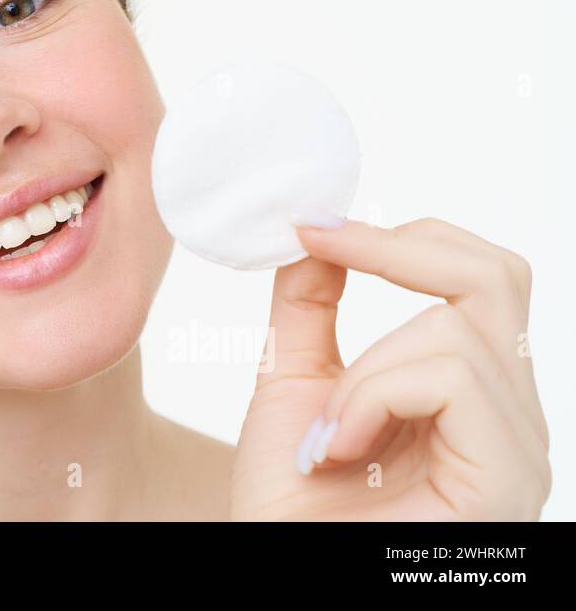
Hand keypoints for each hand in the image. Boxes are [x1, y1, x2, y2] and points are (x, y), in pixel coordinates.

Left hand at [231, 216, 550, 519]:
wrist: (278, 572)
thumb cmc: (294, 502)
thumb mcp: (292, 381)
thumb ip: (309, 305)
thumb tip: (317, 229)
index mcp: (469, 388)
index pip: (477, 274)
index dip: (398, 235)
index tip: (311, 224)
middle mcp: (510, 415)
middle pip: (496, 276)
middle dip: (398, 247)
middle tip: (320, 245)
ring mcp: (518, 449)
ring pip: (458, 326)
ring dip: (362, 368)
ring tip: (324, 435)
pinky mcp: (508, 480)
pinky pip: (453, 377)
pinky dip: (373, 396)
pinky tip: (336, 449)